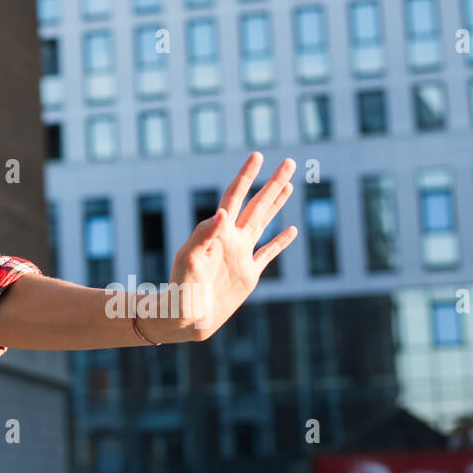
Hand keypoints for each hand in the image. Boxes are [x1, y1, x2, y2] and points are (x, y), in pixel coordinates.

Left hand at [148, 153, 298, 342]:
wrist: (182, 317)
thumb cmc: (180, 288)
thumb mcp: (189, 260)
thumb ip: (203, 235)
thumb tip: (222, 212)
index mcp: (218, 232)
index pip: (235, 197)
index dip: (246, 176)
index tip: (257, 156)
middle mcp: (231, 239)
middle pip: (256, 204)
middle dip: (272, 183)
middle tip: (289, 161)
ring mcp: (241, 255)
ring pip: (264, 222)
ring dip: (276, 204)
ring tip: (288, 185)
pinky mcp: (248, 275)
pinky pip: (268, 253)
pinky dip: (281, 242)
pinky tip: (292, 230)